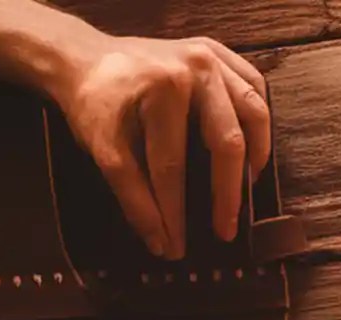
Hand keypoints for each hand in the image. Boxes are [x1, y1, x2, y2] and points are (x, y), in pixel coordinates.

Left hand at [52, 34, 270, 257]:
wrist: (82, 57)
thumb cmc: (93, 104)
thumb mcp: (103, 150)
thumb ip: (133, 197)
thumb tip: (160, 243)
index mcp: (163, 89)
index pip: (175, 164)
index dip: (176, 211)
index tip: (178, 246)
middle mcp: (196, 68)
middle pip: (227, 140)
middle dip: (226, 193)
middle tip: (225, 229)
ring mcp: (212, 56)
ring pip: (255, 110)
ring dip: (256, 154)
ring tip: (246, 186)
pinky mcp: (218, 52)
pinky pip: (254, 83)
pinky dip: (259, 116)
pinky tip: (252, 142)